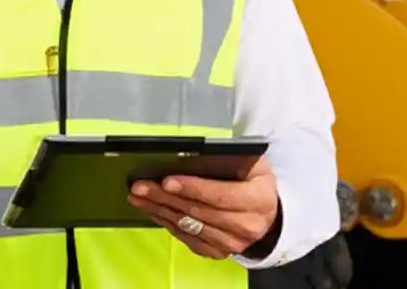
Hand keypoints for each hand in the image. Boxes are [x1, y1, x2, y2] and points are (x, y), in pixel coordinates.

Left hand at [126, 156, 280, 259]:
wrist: (267, 213)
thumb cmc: (254, 181)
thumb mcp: (251, 163)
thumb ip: (229, 158)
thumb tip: (194, 154)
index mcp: (259, 199)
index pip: (220, 195)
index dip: (192, 188)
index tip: (167, 181)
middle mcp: (247, 226)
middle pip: (199, 212)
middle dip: (165, 198)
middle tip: (140, 186)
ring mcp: (232, 243)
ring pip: (189, 226)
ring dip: (160, 210)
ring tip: (138, 196)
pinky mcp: (218, 252)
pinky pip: (187, 238)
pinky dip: (167, 223)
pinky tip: (152, 210)